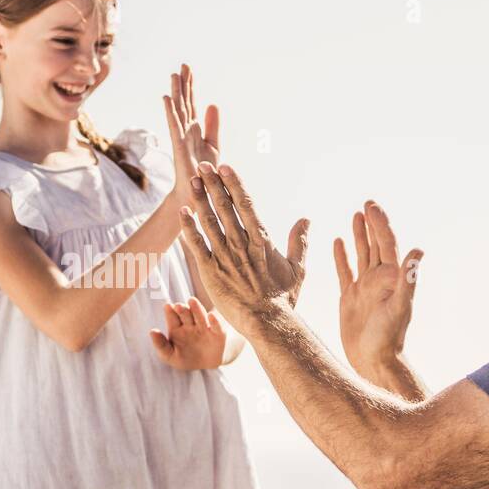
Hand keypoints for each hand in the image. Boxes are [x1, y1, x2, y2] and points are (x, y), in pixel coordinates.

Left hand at [149, 297, 226, 369]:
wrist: (207, 366)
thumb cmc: (185, 358)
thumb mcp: (170, 356)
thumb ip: (160, 345)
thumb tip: (152, 332)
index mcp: (177, 327)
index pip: (173, 317)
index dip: (170, 311)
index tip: (168, 306)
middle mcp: (190, 324)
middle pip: (186, 314)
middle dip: (182, 309)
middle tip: (178, 305)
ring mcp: (204, 327)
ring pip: (200, 316)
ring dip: (196, 309)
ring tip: (191, 301)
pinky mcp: (217, 333)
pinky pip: (216, 326)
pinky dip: (215, 321)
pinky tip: (211, 315)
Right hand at [162, 63, 217, 206]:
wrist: (196, 194)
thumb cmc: (204, 173)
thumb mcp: (213, 144)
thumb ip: (213, 125)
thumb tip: (212, 103)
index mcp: (194, 130)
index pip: (192, 104)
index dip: (190, 87)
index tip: (189, 69)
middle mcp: (186, 131)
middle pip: (184, 103)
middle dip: (183, 84)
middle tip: (183, 65)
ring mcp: (181, 138)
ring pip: (178, 111)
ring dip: (175, 93)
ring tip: (174, 75)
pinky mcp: (179, 147)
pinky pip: (174, 126)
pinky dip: (170, 111)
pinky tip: (166, 98)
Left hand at [178, 159, 309, 330]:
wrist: (268, 323)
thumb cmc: (284, 299)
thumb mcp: (298, 268)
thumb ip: (299, 241)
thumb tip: (306, 219)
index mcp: (262, 240)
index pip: (246, 204)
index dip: (234, 184)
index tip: (226, 167)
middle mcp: (242, 243)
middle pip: (225, 207)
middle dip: (212, 184)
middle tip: (202, 165)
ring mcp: (225, 256)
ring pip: (209, 221)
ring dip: (199, 199)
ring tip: (191, 180)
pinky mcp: (210, 271)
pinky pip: (196, 245)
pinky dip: (188, 228)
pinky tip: (181, 212)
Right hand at [333, 201, 422, 376]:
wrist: (374, 361)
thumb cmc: (388, 338)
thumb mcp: (399, 307)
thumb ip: (408, 280)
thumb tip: (418, 251)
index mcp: (391, 278)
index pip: (387, 243)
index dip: (380, 224)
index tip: (372, 206)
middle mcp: (379, 280)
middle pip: (375, 245)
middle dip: (371, 224)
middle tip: (367, 204)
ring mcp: (364, 288)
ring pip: (361, 255)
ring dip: (358, 236)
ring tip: (355, 216)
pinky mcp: (349, 298)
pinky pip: (344, 272)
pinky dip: (341, 256)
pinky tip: (337, 242)